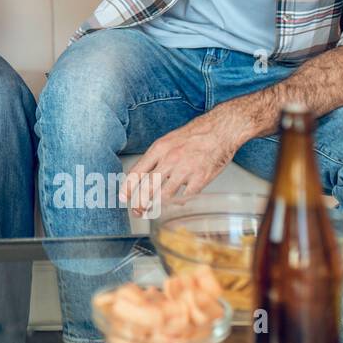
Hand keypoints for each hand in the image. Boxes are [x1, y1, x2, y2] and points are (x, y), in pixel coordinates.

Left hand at [120, 107, 246, 212]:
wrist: (219, 130)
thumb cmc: (194, 135)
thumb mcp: (167, 141)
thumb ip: (155, 158)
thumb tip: (142, 176)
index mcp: (159, 149)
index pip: (137, 172)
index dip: (127, 188)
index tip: (123, 198)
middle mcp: (170, 160)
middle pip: (148, 187)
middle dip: (139, 203)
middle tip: (137, 211)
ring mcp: (185, 170)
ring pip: (165, 195)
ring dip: (157, 205)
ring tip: (153, 210)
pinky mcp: (200, 179)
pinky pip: (185, 196)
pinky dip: (179, 201)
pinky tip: (177, 202)